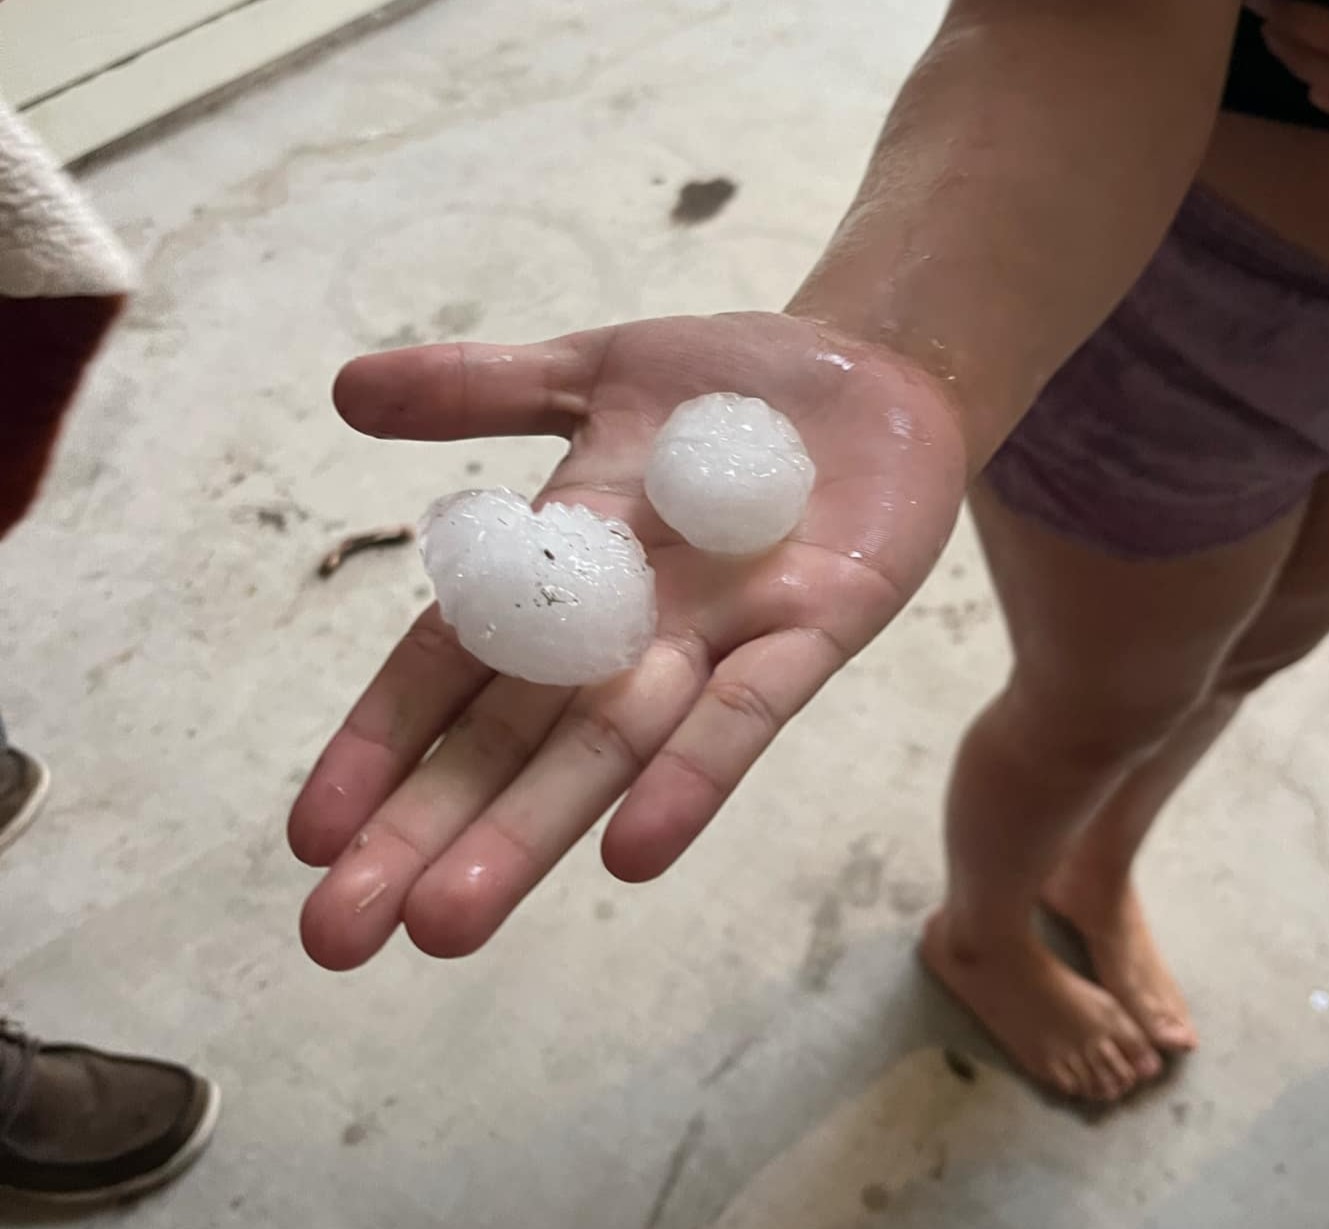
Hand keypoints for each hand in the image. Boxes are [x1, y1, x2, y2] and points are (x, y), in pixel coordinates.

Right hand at [289, 312, 966, 969]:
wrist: (879, 369)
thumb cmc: (732, 388)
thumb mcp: (593, 373)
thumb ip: (479, 389)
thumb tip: (344, 391)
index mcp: (564, 565)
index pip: (452, 666)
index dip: (381, 744)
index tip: (307, 837)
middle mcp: (631, 623)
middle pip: (514, 736)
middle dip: (427, 832)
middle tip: (335, 939)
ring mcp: (723, 631)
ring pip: (614, 743)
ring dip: (532, 830)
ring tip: (446, 923)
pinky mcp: (821, 622)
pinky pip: (751, 708)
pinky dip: (697, 774)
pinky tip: (634, 852)